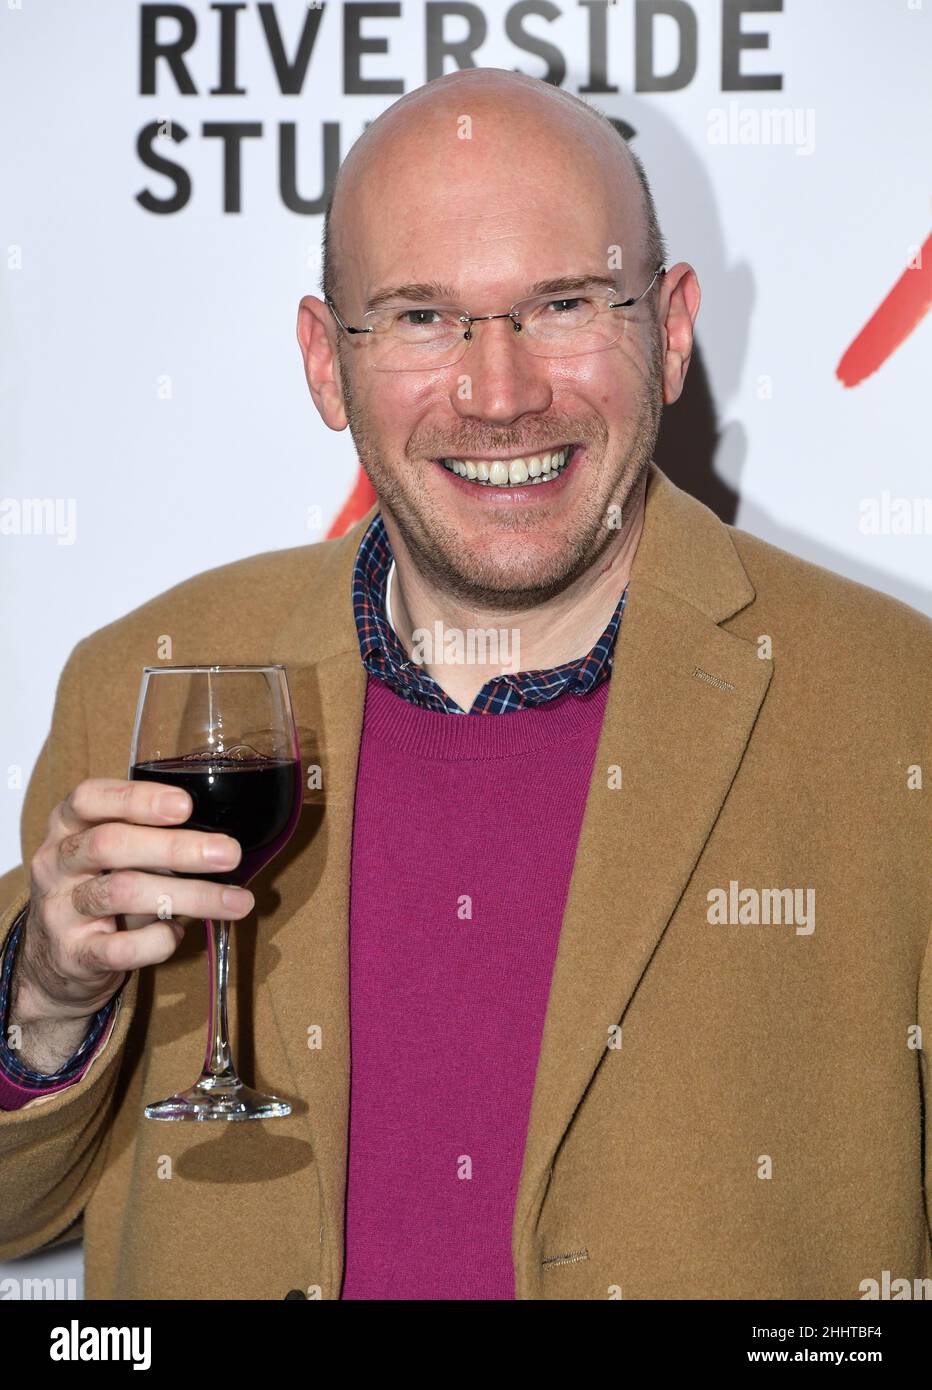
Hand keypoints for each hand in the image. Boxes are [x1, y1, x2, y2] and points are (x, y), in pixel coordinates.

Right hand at [13, 778, 253, 1024]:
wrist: (57, 962)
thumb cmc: (99, 890)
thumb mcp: (115, 856)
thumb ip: (153, 839)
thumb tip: (220, 838)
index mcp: (67, 826)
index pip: (89, 798)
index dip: (136, 799)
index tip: (185, 805)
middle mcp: (56, 863)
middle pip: (109, 844)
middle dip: (175, 847)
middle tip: (228, 853)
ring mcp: (59, 910)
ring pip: (122, 893)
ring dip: (188, 895)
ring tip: (235, 901)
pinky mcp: (73, 955)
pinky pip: (119, 948)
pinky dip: (156, 941)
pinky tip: (178, 933)